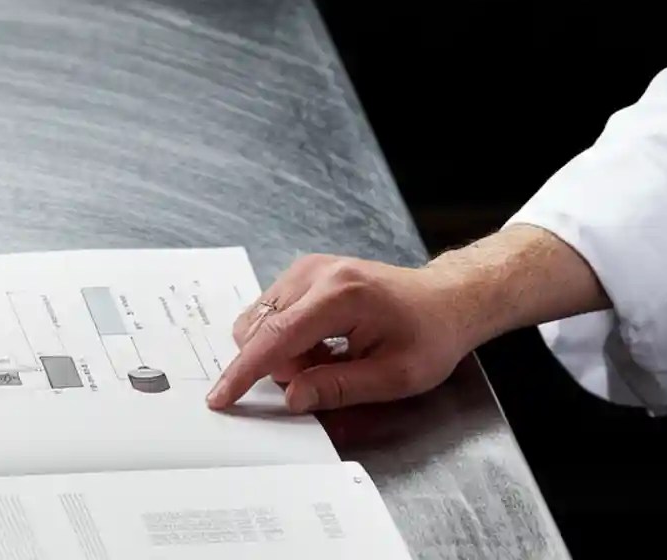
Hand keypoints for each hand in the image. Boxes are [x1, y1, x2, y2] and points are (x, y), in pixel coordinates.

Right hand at [205, 253, 476, 412]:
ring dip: (283, 352)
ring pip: (261, 321)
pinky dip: (286, 338)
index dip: (245, 372)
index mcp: (342, 296)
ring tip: (328, 359)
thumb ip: (340, 388)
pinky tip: (321, 344)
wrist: (445, 300)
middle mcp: (318, 273)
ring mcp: (308, 268)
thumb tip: (292, 397)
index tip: (220, 397)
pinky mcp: (304, 272)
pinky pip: (272, 312)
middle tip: (324, 376)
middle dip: (278, 366)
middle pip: (261, 328)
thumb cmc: (429, 337)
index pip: (278, 338)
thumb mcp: (394, 377)